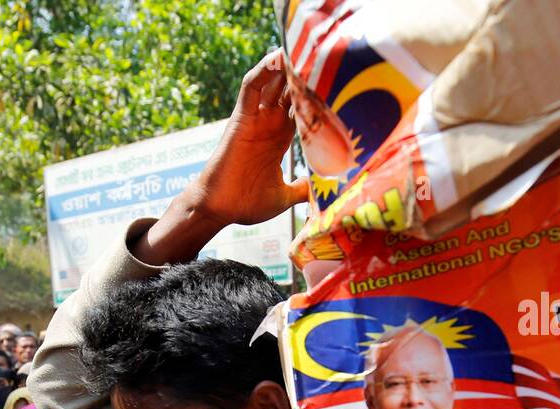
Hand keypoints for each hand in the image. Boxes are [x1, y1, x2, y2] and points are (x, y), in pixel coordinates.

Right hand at [136, 49, 307, 266]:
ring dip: (286, 65)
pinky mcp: (241, 118)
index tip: (338, 84)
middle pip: (289, 90)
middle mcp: (269, 125)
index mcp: (279, 140)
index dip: (318, 96)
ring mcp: (256, 120)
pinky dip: (263, 71)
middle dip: (305, 75)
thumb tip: (322, 193)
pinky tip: (277, 57)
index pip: (302, 110)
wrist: (221, 209)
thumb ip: (302, 190)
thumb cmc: (246, 204)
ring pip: (272, 83)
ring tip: (304, 48)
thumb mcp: (283, 197)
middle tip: (327, 58)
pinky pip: (251, 87)